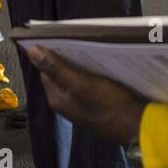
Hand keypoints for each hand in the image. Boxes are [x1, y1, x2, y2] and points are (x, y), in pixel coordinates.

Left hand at [25, 46, 146, 145]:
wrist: (136, 128)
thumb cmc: (109, 105)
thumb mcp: (82, 84)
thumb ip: (56, 68)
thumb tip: (31, 52)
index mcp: (56, 98)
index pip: (46, 70)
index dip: (51, 54)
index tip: (61, 39)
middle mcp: (64, 103)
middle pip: (59, 74)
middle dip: (66, 59)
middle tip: (78, 43)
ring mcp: (78, 106)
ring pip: (73, 80)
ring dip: (79, 66)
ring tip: (90, 52)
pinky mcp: (92, 107)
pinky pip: (85, 86)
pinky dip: (89, 76)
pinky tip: (99, 68)